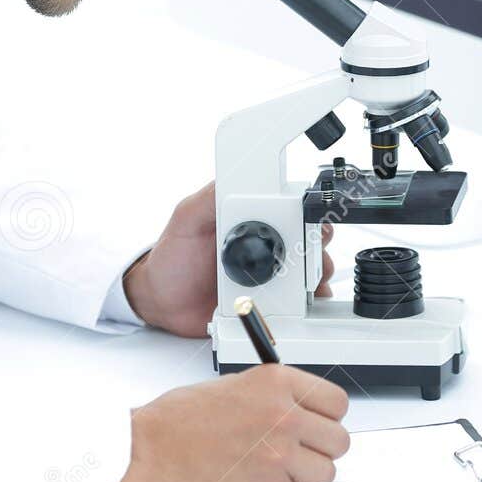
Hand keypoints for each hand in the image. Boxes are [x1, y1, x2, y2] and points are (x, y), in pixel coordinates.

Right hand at [107, 365, 349, 481]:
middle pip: (339, 440)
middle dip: (321, 447)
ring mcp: (280, 455)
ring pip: (326, 471)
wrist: (148, 452)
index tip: (317, 423)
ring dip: (306, 472)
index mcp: (276, 383)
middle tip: (297, 449)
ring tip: (273, 466)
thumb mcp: (234, 386)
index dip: (326, 417)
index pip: (336, 403)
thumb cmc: (179, 420)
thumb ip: (274, 395)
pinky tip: (250, 478)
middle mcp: (285, 416)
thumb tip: (303, 409)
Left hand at [123, 182, 335, 337]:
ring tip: (306, 282)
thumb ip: (209, 198)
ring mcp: (274, 271)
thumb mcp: (186, 218)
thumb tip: (237, 180)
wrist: (163, 301)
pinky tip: (306, 300)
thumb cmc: (173, 256)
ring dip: (316, 275)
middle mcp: (269, 240)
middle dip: (318, 246)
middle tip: (306, 257)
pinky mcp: (273, 300)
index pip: (293, 205)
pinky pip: (302, 301)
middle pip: (312, 237)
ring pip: (313, 269)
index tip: (305, 223)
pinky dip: (310, 300)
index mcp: (253, 214)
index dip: (306, 212)